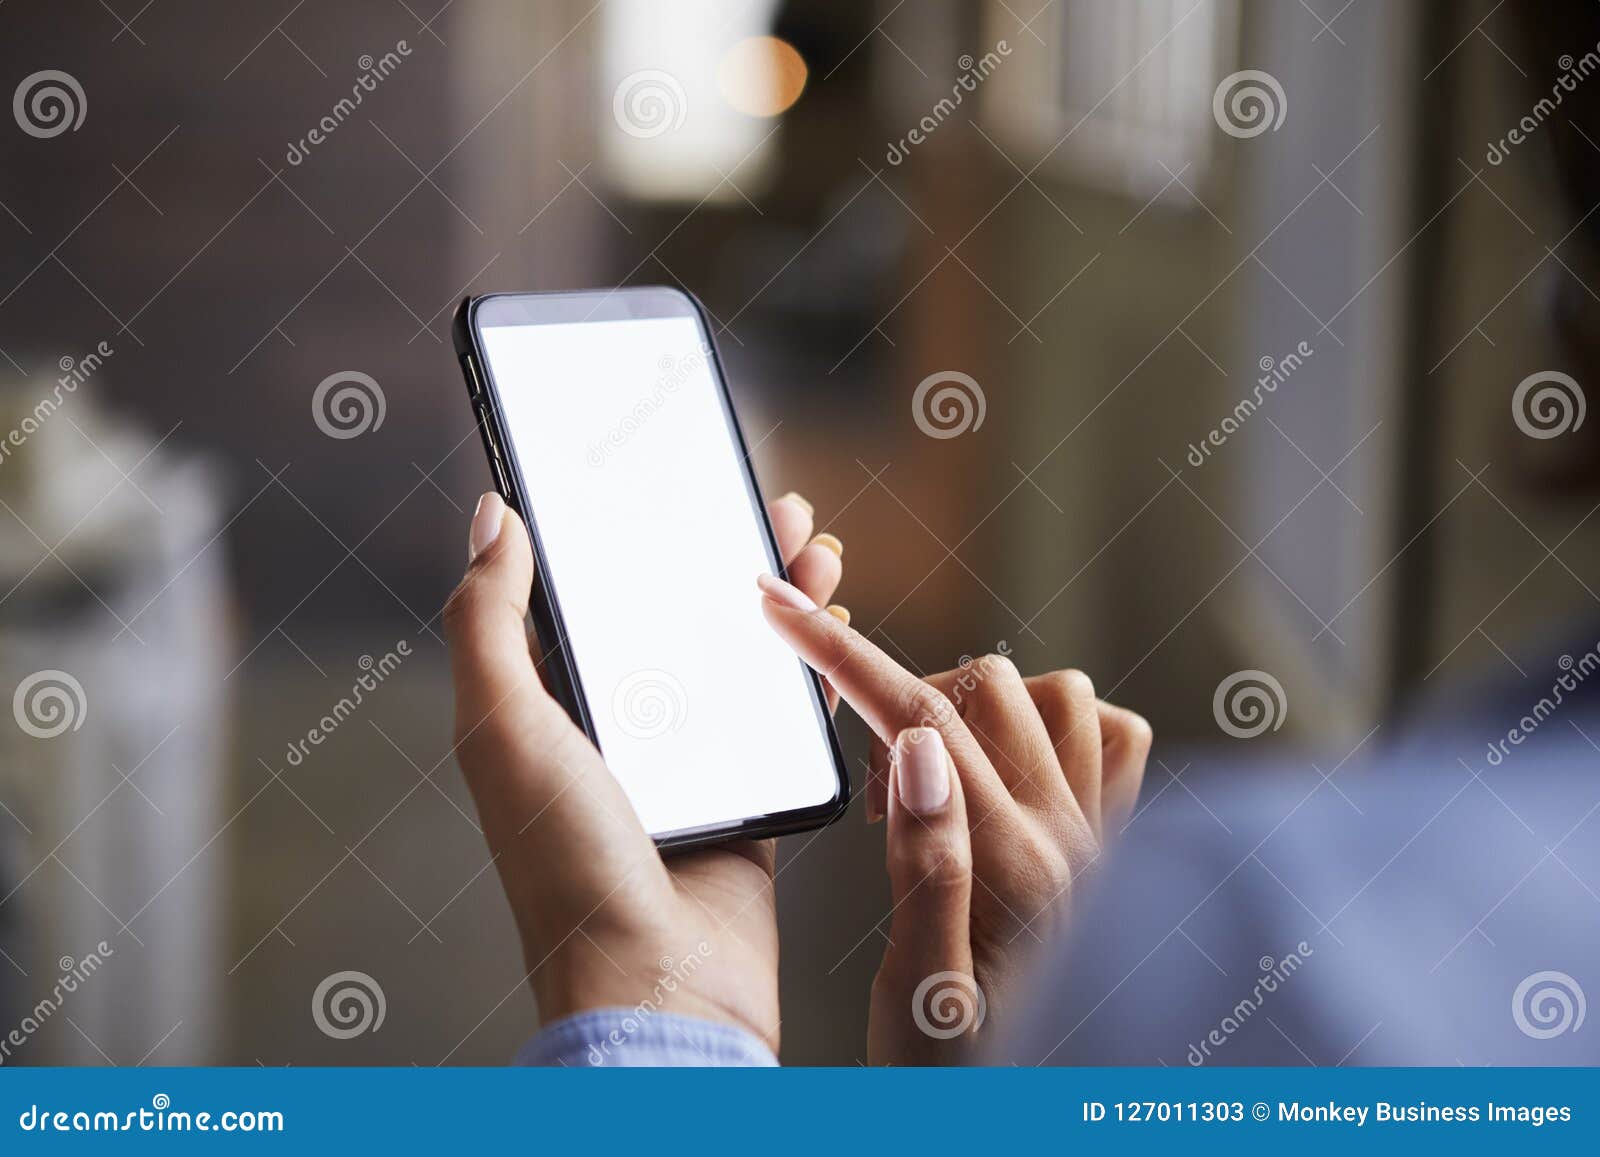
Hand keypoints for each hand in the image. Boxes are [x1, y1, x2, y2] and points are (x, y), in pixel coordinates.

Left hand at [445, 490, 843, 1052]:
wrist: (658, 985)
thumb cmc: (566, 867)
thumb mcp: (506, 728)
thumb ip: (489, 621)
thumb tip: (491, 517)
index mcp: (547, 711)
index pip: (583, 599)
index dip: (619, 537)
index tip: (654, 480)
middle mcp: (614, 734)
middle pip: (669, 618)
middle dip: (711, 555)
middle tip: (750, 500)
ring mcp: (684, 767)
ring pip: (731, 657)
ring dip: (770, 598)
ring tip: (807, 543)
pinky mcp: (746, 798)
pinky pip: (781, 717)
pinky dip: (808, 669)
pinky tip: (832, 626)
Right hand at [756, 575, 1150, 1063]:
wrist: (1051, 1116)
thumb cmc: (973, 1081)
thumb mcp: (922, 999)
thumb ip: (925, 867)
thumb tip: (915, 744)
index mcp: (1013, 870)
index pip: (917, 716)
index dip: (838, 653)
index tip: (778, 606)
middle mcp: (1074, 840)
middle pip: (978, 685)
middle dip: (897, 693)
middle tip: (865, 791)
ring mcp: (1104, 838)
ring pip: (1050, 692)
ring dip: (978, 706)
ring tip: (933, 782)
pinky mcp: (1116, 845)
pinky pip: (1110, 736)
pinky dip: (1059, 728)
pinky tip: (1011, 775)